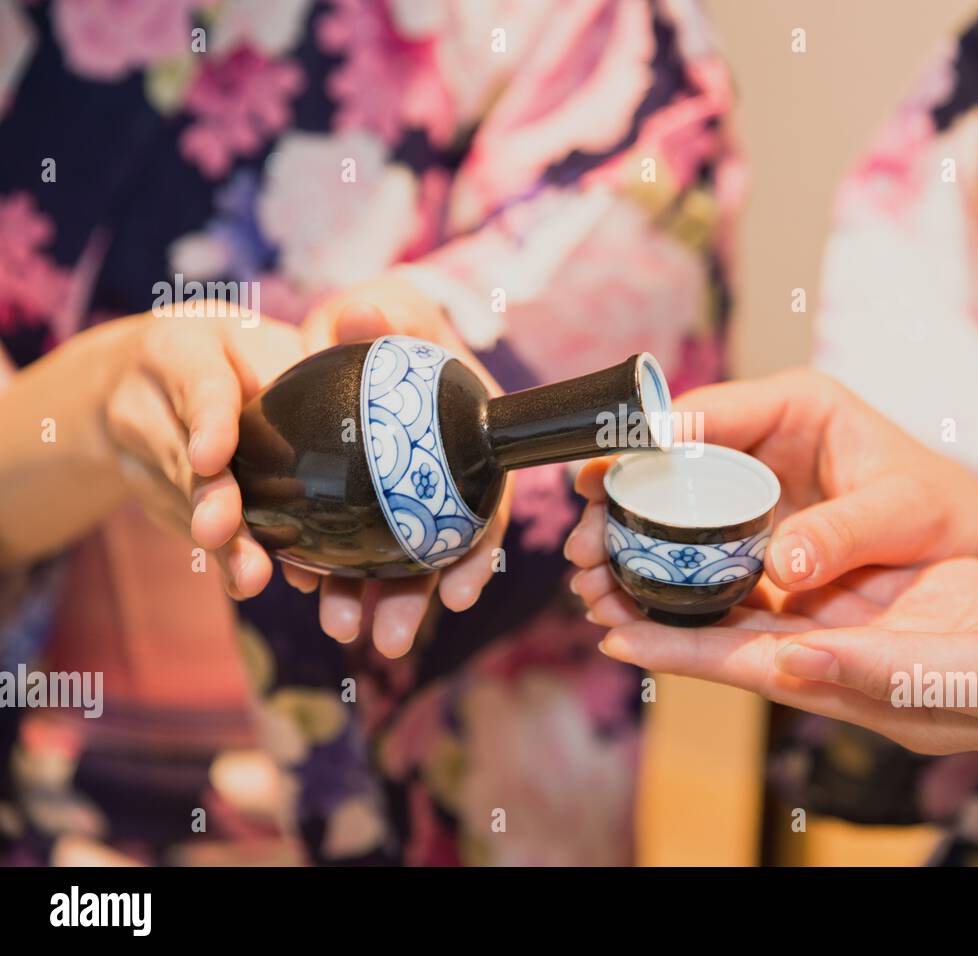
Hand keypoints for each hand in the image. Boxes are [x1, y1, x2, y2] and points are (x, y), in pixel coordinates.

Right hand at [104, 306, 305, 598]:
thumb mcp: (261, 341)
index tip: (212, 459)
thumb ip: (305, 355)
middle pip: (180, 457)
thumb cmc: (230, 356)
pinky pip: (185, 526)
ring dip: (219, 542)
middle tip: (221, 532)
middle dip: (207, 499)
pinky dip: (222, 554)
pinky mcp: (152, 496)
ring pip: (181, 501)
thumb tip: (370, 363)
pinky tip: (245, 579)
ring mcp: (141, 455)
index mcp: (180, 351)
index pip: (197, 387)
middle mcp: (146, 404)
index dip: (207, 424)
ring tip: (248, 576)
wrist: (144, 379)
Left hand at [290, 274, 510, 655]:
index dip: (478, 553)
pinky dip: (339, 573)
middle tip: (389, 638)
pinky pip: (356, 547)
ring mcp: (406, 494)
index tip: (456, 594)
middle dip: (417, 599)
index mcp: (472, 435)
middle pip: (442, 547)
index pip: (489, 505)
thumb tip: (363, 312)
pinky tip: (313, 597)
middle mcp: (447, 475)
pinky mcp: (365, 505)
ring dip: (376, 601)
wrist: (348, 332)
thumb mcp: (387, 310)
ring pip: (399, 558)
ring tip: (345, 632)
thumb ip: (384, 317)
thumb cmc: (382, 322)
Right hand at [564, 367, 977, 620]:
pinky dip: (656, 577)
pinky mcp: (748, 538)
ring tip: (589, 584)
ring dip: (626, 545)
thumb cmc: (947, 514)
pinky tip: (621, 604)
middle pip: (672, 462)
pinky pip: (692, 553)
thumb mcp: (907, 513)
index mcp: (796, 406)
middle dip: (620, 501)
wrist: (966, 551)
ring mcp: (749, 492)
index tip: (602, 471)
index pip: (709, 410)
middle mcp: (761, 441)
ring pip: (670, 510)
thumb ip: (847, 530)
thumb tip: (782, 564)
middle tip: (583, 544)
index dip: (648, 439)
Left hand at [594, 550, 977, 756]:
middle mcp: (865, 664)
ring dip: (706, 579)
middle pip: (746, 639)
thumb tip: (791, 659)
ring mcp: (884, 629)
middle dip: (671, 613)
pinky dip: (765, 556)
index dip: (682, 654)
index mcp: (880, 692)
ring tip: (642, 548)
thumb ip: (894, 675)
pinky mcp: (905, 596)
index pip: (757, 671)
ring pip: (771, 604)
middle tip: (598, 581)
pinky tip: (731, 531)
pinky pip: (818, 576)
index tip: (612, 631)